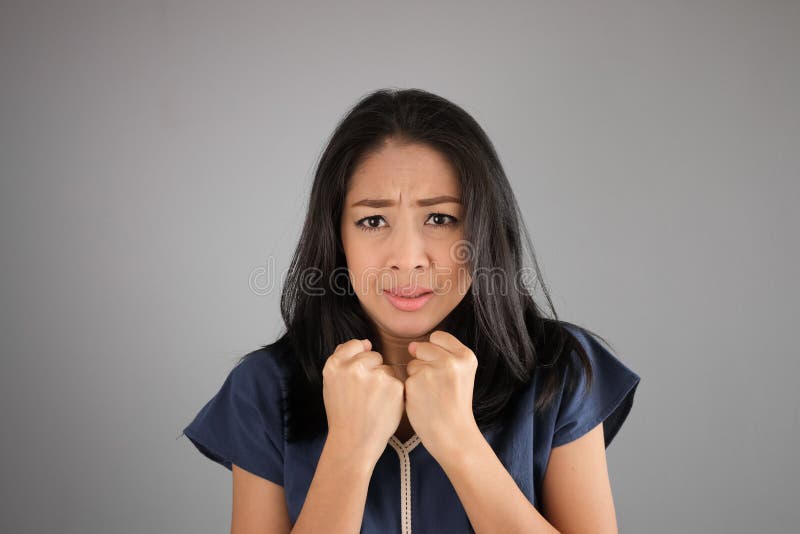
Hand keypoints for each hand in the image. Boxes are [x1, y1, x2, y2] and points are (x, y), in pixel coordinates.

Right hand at [322, 338, 404, 465]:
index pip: (355, 345)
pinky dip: (393, 393)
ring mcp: (375, 376)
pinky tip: (383, 407)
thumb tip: (367, 343)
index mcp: (334, 364)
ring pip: (387, 369)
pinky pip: (397, 381)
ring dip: (384, 382)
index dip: (358, 360)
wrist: (353, 442)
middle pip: (374, 356)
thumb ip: (344, 360)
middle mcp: (354, 367)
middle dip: (373, 370)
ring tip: (373, 402)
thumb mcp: (332, 383)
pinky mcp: (393, 386)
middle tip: (364, 395)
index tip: (357, 375)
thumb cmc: (343, 413)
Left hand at [404, 330, 479, 461]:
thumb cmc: (454, 404)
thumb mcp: (461, 374)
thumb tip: (411, 346)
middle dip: (424, 363)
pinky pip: (405, 378)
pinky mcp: (414, 383)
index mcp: (466, 356)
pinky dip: (410, 389)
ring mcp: (432, 371)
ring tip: (431, 395)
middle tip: (437, 386)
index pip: (439, 336)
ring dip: (416, 377)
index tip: (442, 369)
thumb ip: (443, 354)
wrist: (452, 434)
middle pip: (423, 348)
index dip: (435, 351)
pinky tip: (422, 401)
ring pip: (412, 363)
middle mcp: (450, 361)